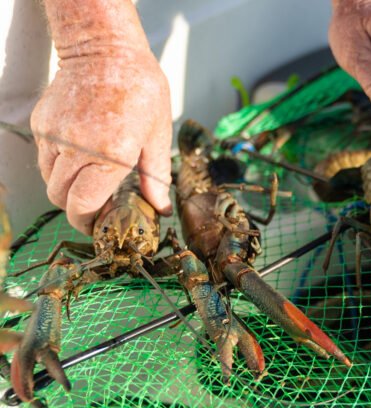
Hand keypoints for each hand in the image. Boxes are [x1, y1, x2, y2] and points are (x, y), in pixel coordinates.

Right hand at [31, 50, 171, 233]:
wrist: (105, 50)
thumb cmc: (139, 88)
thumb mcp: (158, 134)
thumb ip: (156, 176)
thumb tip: (162, 208)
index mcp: (109, 153)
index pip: (83, 204)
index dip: (88, 222)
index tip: (100, 227)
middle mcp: (76, 146)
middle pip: (61, 197)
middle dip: (78, 209)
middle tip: (99, 208)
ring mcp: (54, 134)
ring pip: (50, 180)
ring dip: (68, 188)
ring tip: (92, 181)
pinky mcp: (42, 123)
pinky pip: (45, 157)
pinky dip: (60, 166)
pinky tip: (83, 155)